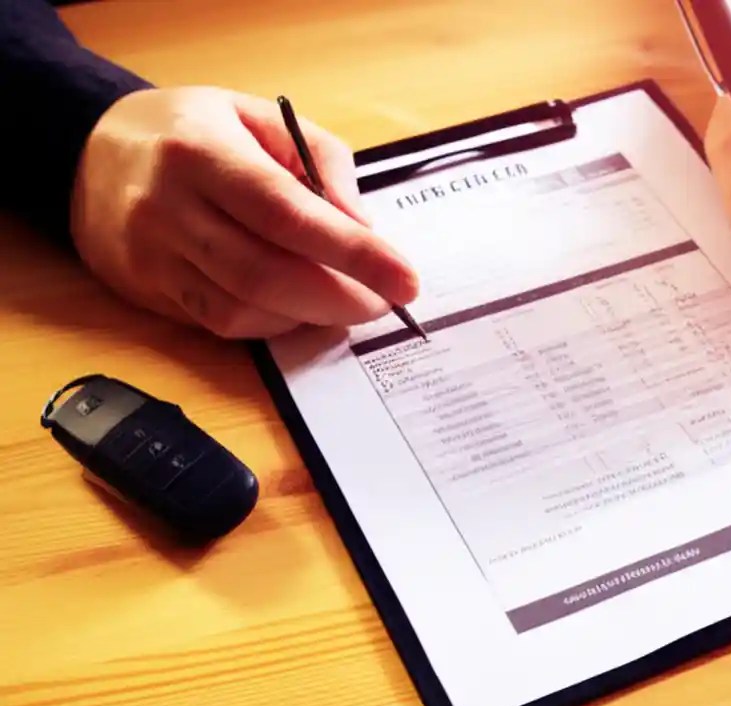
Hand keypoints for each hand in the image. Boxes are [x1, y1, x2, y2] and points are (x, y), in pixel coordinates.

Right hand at [69, 86, 418, 337]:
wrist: (86, 153)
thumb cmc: (192, 131)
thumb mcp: (258, 116)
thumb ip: (322, 162)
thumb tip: (363, 229)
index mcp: (202, 153)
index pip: (289, 214)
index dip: (354, 253)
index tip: (405, 278)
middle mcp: (169, 208)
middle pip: (267, 275)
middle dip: (340, 298)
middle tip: (384, 302)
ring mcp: (153, 256)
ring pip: (243, 311)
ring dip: (311, 317)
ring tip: (348, 303)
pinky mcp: (148, 291)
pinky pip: (221, 324)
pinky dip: (274, 325)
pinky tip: (300, 308)